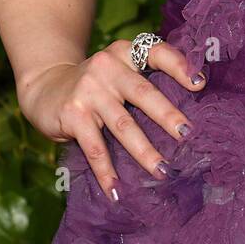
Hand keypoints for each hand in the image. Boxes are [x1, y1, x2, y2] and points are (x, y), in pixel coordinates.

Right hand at [17, 40, 206, 202]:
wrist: (44, 86)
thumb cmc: (94, 83)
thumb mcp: (118, 70)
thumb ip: (142, 81)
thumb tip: (185, 112)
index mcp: (125, 53)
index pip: (156, 53)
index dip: (179, 66)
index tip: (200, 84)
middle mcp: (108, 67)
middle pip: (143, 93)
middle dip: (167, 115)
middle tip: (188, 135)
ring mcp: (89, 90)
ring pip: (123, 125)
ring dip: (144, 152)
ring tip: (162, 171)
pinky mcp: (73, 114)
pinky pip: (94, 148)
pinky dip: (106, 171)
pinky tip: (116, 190)